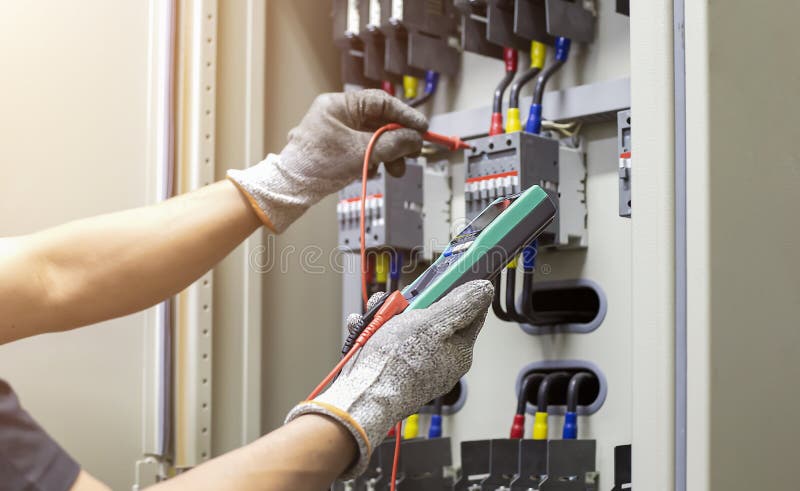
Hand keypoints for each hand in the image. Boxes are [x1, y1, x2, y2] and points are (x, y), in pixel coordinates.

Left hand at [227, 89, 427, 231]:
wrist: (290, 190)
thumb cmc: (317, 165)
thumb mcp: (362, 152)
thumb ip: (393, 142)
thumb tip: (415, 138)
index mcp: (339, 105)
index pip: (381, 102)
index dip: (405, 115)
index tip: (421, 128)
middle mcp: (337, 114)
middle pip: (379, 121)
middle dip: (397, 140)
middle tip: (412, 154)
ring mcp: (336, 131)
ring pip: (372, 138)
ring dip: (388, 154)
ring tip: (395, 171)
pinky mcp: (336, 149)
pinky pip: (362, 149)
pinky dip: (373, 160)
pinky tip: (373, 172)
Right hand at [285, 280, 493, 478]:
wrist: (361, 396)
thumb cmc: (397, 364)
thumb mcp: (432, 323)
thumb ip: (460, 305)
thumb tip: (484, 290)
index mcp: (458, 352)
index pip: (469, 313)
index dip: (455, 292)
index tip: (443, 279)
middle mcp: (439, 361)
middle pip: (431, 317)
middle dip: (410, 305)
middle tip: (397, 304)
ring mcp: (416, 367)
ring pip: (405, 327)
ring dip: (386, 316)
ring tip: (375, 318)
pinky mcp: (393, 370)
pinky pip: (386, 342)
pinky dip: (373, 332)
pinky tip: (364, 331)